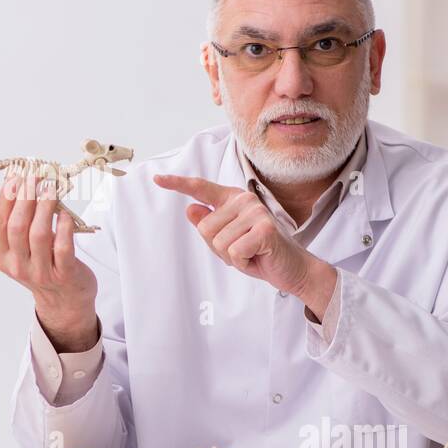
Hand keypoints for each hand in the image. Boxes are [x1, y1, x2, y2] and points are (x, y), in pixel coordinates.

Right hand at [0, 171, 98, 351]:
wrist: (64, 301)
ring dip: (44, 207)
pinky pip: (63, 247)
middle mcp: (17, 266)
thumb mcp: (21, 249)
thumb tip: (22, 182)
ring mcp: (40, 273)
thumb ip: (18, 223)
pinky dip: (63, 227)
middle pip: (17, 226)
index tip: (15, 176)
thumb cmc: (43, 266)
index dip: (5, 197)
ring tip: (50, 187)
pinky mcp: (63, 275)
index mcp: (1, 257)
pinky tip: (65, 213)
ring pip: (38, 235)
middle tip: (35, 177)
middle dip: (25, 198)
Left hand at [153, 173, 335, 317]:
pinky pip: (234, 252)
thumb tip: (190, 209)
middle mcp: (244, 200)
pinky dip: (243, 263)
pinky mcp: (264, 228)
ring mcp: (255, 212)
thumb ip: (209, 225)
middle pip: (205, 229)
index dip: (177, 184)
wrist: (291, 269)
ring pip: (218, 243)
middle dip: (219, 249)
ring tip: (251, 253)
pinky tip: (258, 257)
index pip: (201, 189)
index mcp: (233, 200)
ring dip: (232, 258)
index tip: (157, 179)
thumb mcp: (227, 242)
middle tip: (242, 250)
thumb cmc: (258, 253)